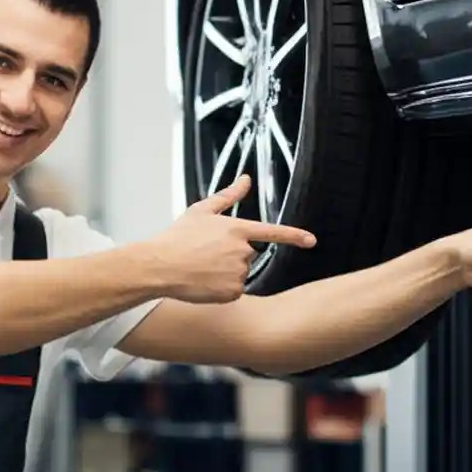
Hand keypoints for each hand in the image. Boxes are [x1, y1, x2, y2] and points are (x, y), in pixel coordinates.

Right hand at [148, 175, 316, 303]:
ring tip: (201, 267)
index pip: (273, 232)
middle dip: (231, 255)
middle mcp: (241, 251)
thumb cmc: (177, 238)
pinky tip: (203, 282)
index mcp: (236, 229)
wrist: (160, 265)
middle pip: (248, 254)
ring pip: (240, 274)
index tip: (311, 240)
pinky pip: (233, 291)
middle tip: (206, 254)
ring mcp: (238, 272)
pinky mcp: (231, 292)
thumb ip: (229, 195)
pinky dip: (221, 289)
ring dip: (225, 272)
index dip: (294, 236)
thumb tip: (246, 179)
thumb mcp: (202, 211)